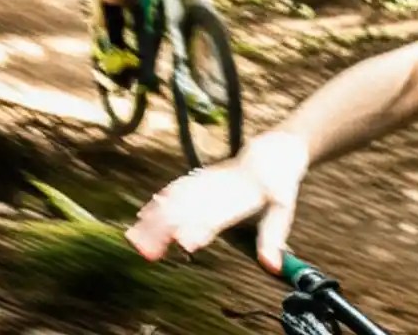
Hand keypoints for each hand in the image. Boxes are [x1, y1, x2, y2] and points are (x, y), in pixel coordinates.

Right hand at [125, 132, 309, 272]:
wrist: (272, 149)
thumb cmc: (278, 185)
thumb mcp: (282, 211)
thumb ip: (272, 238)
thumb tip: (272, 267)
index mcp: (243, 195)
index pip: (218, 214)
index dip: (200, 229)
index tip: (183, 245)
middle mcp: (222, 186)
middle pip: (190, 208)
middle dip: (166, 228)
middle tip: (147, 252)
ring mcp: (209, 180)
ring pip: (178, 197)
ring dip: (156, 216)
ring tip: (135, 237)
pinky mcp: (202, 176)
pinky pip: (178, 187)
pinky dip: (160, 201)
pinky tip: (143, 214)